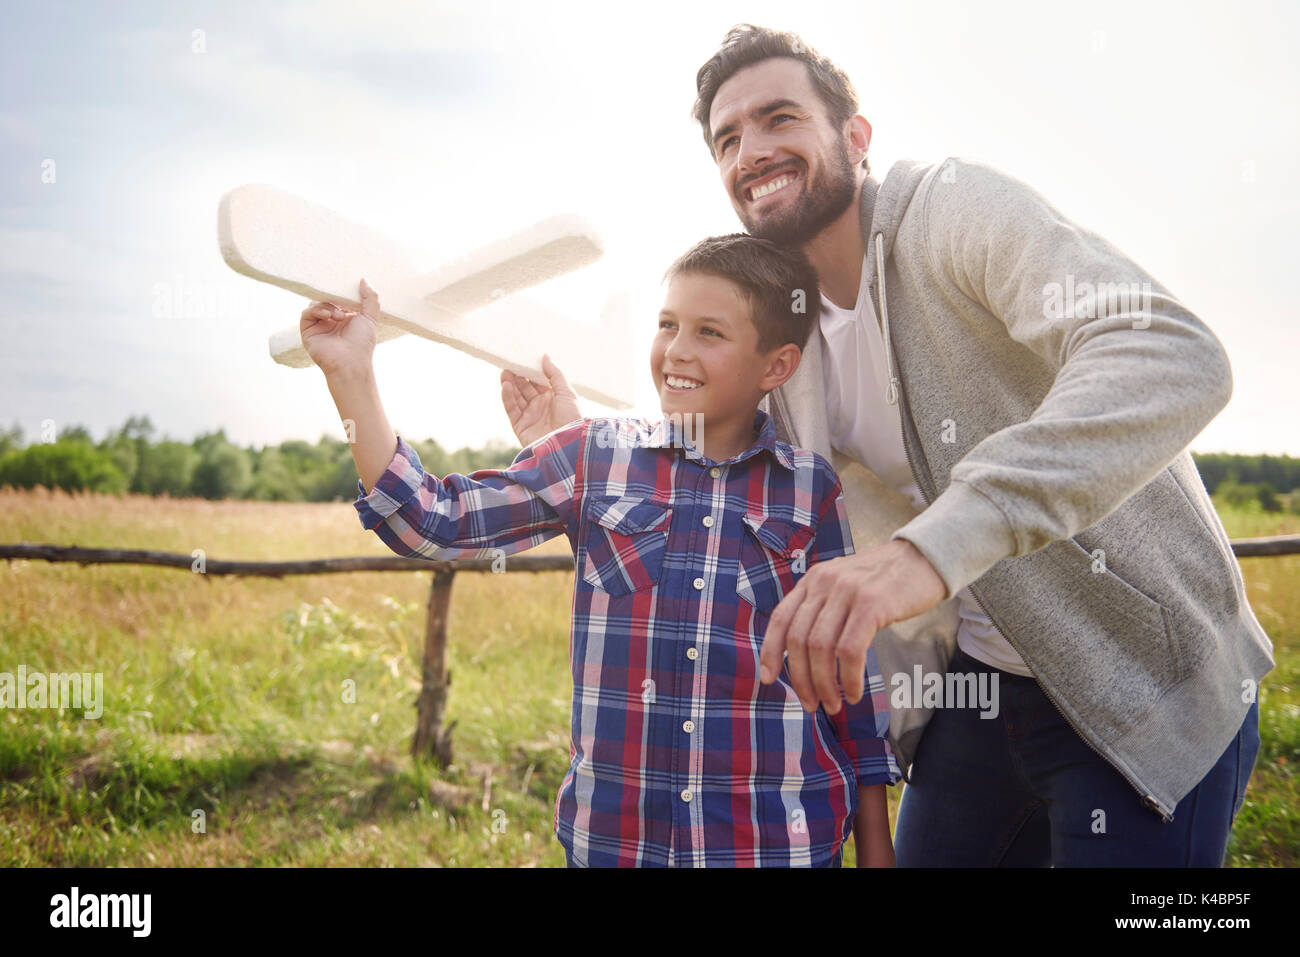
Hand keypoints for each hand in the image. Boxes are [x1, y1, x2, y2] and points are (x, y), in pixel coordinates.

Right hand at [300, 278, 379, 377]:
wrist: (350, 363)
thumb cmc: (362, 343)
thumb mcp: (370, 317)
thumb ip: (370, 298)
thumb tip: (363, 279)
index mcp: (345, 317)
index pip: (339, 298)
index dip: (342, 292)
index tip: (346, 286)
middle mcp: (331, 320)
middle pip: (326, 299)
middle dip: (333, 296)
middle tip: (341, 298)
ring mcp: (319, 325)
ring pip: (316, 303)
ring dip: (327, 305)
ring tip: (339, 316)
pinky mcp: (308, 330)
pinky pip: (306, 313)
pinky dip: (316, 310)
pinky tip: (328, 316)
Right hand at [500, 354, 580, 446]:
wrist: (568, 445)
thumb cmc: (572, 419)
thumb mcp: (567, 393)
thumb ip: (555, 374)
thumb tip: (545, 356)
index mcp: (552, 398)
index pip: (537, 382)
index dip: (529, 372)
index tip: (522, 359)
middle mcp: (540, 407)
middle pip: (524, 389)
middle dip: (517, 377)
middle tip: (509, 364)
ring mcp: (530, 417)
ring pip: (516, 398)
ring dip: (510, 385)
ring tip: (505, 373)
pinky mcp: (520, 427)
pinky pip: (512, 410)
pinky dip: (507, 398)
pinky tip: (506, 386)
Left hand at [759, 538, 946, 713]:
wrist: (925, 558)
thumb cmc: (885, 582)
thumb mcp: (843, 585)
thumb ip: (823, 609)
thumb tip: (804, 655)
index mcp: (813, 580)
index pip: (780, 619)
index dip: (770, 652)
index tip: (768, 679)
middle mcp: (824, 582)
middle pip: (799, 640)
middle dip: (801, 679)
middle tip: (812, 704)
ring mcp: (847, 591)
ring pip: (821, 648)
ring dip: (824, 684)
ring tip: (834, 704)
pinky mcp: (872, 604)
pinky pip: (850, 650)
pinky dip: (849, 678)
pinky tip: (854, 692)